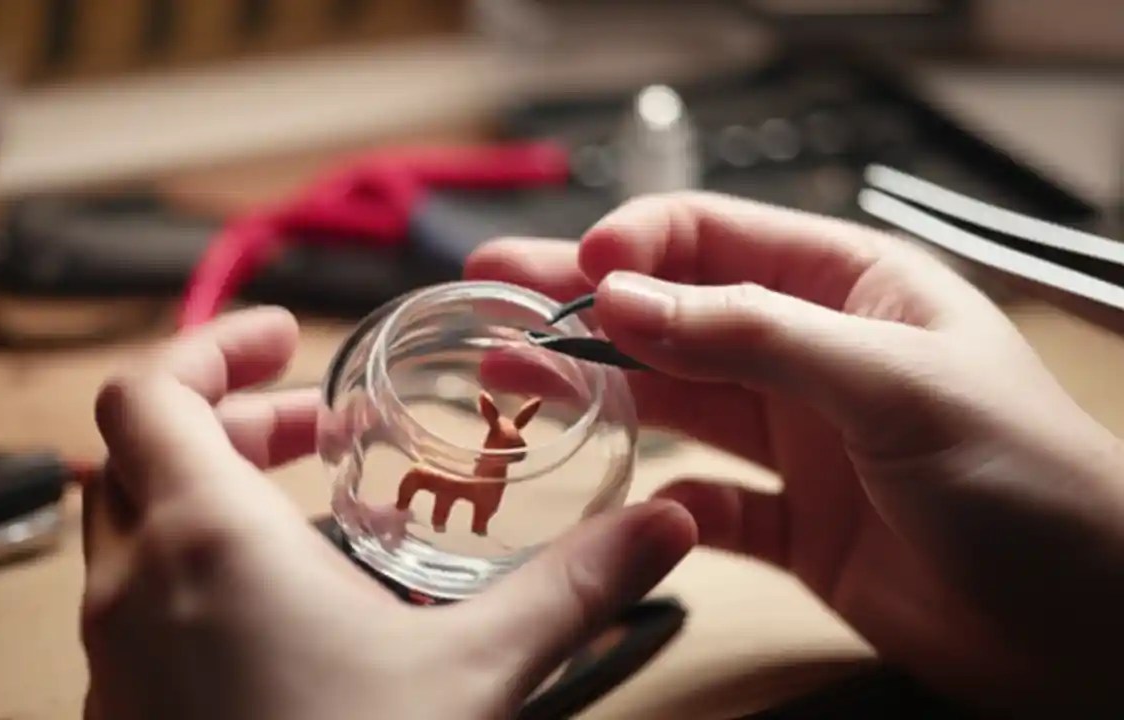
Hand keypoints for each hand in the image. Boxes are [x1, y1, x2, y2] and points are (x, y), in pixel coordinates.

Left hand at [80, 307, 695, 719]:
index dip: (212, 343)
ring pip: (131, 522)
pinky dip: (188, 561)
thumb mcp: (477, 672)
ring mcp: (112, 652)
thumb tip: (660, 525)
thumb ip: (573, 588)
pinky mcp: (123, 704)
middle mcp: (132, 586)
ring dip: (205, 485)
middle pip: (144, 447)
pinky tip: (274, 603)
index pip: (150, 389)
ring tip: (300, 499)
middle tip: (315, 420)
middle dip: (234, 414)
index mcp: (205, 542)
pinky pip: (133, 597)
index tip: (284, 337)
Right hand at [466, 193, 1123, 715]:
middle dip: (583, 302)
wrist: (1087, 630)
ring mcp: (802, 441)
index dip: (638, 243)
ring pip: (677, 401)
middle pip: (675, 313)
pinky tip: (631, 504)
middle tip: (494, 294)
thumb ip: (751, 335)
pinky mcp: (796, 525)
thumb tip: (623, 295)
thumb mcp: (890, 383)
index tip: (574, 269)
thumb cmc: (1031, 483)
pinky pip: (705, 501)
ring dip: (598, 387)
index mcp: (851, 289)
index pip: (718, 236)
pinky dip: (662, 503)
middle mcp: (815, 356)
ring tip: (513, 374)